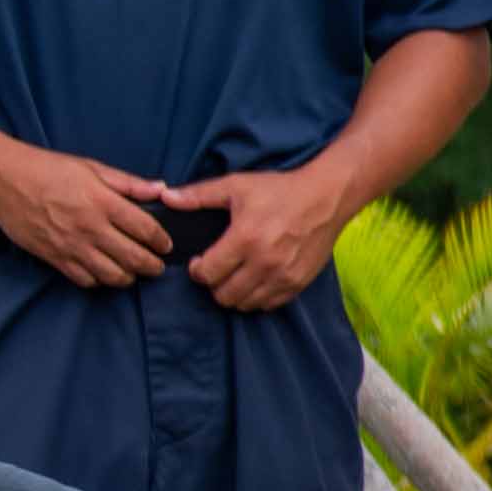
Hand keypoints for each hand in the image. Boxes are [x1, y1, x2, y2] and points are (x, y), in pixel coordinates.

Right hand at [0, 136, 190, 292]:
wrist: (4, 179)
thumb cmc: (48, 168)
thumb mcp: (92, 167)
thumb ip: (128, 183)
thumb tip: (162, 189)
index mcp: (103, 202)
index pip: (146, 229)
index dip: (162, 241)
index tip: (166, 245)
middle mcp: (90, 227)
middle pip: (134, 259)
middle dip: (152, 266)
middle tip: (157, 266)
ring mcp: (71, 246)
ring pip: (112, 275)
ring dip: (128, 277)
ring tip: (133, 272)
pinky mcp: (54, 257)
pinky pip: (84, 280)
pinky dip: (99, 280)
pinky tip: (103, 272)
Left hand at [165, 159, 357, 313]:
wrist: (326, 197)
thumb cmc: (279, 190)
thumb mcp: (236, 185)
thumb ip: (198, 195)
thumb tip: (165, 197)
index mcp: (245, 239)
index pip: (208, 274)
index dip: (197, 270)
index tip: (200, 261)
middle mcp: (265, 263)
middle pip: (224, 295)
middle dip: (213, 284)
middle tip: (216, 270)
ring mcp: (283, 276)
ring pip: (244, 304)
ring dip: (234, 294)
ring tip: (234, 276)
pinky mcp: (298, 283)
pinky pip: (268, 305)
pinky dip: (256, 298)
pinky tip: (254, 280)